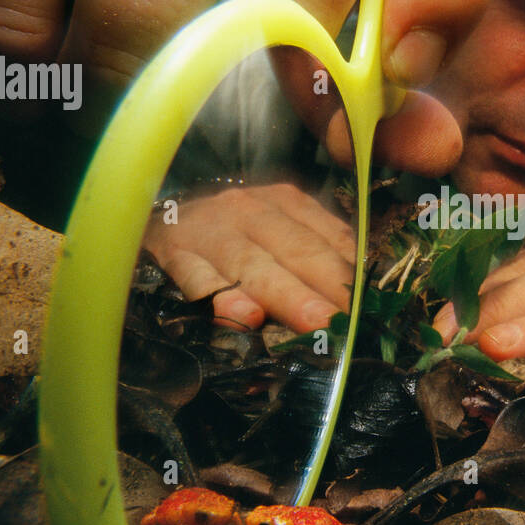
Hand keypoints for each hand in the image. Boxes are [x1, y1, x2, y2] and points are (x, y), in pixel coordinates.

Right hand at [142, 183, 355, 332]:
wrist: (152, 208)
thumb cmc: (229, 231)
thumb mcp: (274, 227)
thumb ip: (315, 251)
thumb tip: (359, 295)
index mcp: (283, 202)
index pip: (326, 236)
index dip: (350, 271)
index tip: (372, 304)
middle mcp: (249, 210)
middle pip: (294, 249)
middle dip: (325, 284)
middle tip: (349, 320)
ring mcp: (211, 231)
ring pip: (252, 265)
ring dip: (286, 295)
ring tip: (314, 322)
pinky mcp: (173, 254)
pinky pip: (199, 277)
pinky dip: (222, 297)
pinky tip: (245, 317)